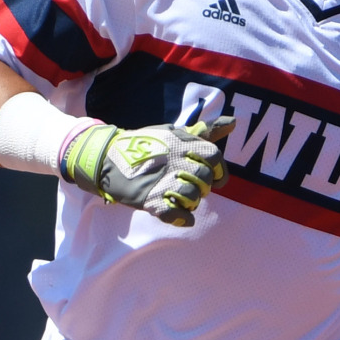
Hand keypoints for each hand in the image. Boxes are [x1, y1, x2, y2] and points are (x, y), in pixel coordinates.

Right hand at [58, 111, 236, 226]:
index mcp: (180, 142)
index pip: (214, 156)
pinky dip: (182, 218)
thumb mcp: (174, 133)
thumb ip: (205, 130)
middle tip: (192, 188)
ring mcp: (160, 180)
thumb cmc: (146, 145)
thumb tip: (234, 121)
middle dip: (204, 188)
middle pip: (205, 180)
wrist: (106, 158)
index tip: (213, 177)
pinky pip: (175, 214)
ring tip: (181, 199)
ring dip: (192, 203)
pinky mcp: (148, 199)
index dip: (219, 170)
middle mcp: (172, 159)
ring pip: (193, 197)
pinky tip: (179, 215)